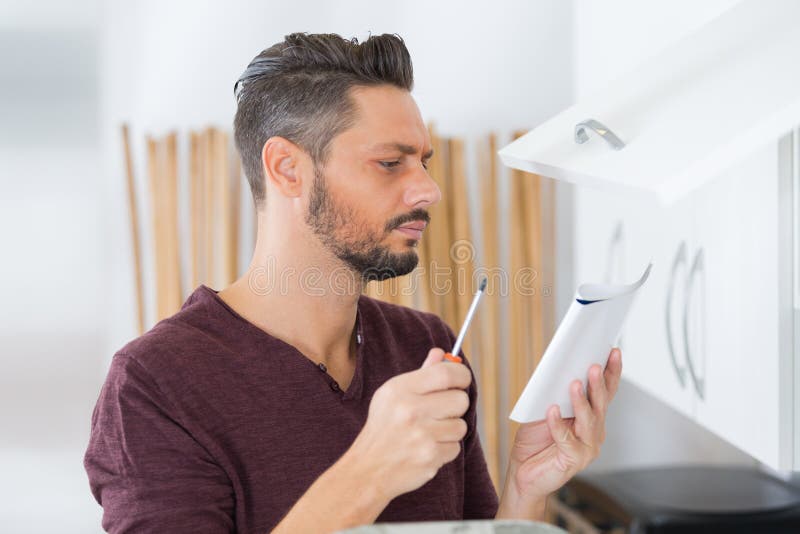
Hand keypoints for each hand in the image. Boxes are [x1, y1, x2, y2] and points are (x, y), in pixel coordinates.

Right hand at [347, 347, 471, 500]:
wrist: (368, 469)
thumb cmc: (383, 428)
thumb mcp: (392, 395)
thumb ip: (420, 374)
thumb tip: (441, 353)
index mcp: (400, 390)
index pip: (446, 373)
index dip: (461, 375)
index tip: (461, 381)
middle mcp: (411, 410)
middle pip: (460, 399)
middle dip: (455, 405)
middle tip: (441, 411)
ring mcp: (421, 435)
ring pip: (461, 425)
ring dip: (450, 429)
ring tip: (429, 432)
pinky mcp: (430, 457)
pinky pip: (455, 447)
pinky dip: (444, 449)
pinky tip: (426, 448)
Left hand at [500, 348, 621, 511]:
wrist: (523, 474)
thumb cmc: (535, 441)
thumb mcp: (545, 411)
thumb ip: (556, 395)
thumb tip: (558, 370)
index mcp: (591, 418)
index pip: (606, 392)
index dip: (611, 372)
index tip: (613, 351)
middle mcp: (594, 432)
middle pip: (601, 404)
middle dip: (599, 383)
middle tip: (594, 365)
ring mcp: (587, 447)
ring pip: (588, 420)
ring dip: (582, 400)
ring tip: (575, 383)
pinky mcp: (573, 460)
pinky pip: (566, 438)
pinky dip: (558, 424)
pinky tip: (551, 410)